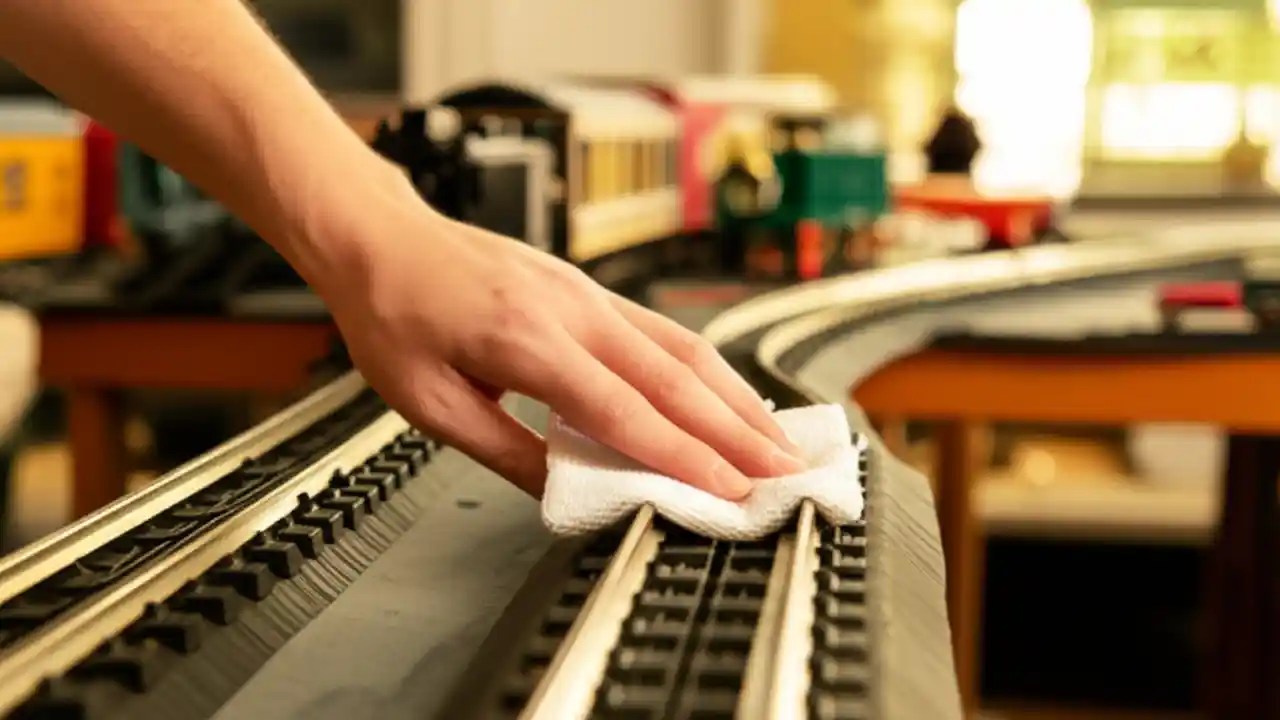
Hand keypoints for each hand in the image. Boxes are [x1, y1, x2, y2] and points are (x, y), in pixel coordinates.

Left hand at [311, 175, 804, 499]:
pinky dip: (706, 369)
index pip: (626, 411)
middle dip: (738, 430)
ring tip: (777, 439)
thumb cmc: (394, 312)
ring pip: (683, 347)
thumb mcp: (428, 401)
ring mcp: (588, 293)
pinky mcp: (590, 289)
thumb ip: (504, 449)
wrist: (382, 235)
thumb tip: (563, 493)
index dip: (686, 458)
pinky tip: (724, 396)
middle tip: (788, 470)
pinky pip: (662, 331)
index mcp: (529, 341)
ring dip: (735, 397)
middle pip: (676, 377)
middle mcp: (573, 310)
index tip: (734, 491)